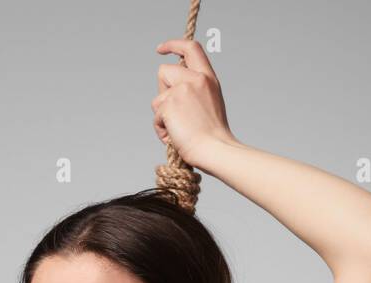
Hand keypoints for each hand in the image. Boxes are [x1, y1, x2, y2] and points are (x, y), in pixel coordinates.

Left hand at [152, 38, 236, 168]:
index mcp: (208, 78)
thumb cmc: (213, 135)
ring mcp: (181, 91)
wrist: (215, 149)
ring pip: (157, 97)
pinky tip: (175, 136)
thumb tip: (170, 88)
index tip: (160, 49)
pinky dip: (162, 129)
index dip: (173, 45)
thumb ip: (194, 89)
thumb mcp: (210, 102)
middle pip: (164, 71)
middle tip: (174, 111)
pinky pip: (155, 116)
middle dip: (162, 90)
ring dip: (162, 115)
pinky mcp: (169, 105)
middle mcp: (195, 79)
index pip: (191, 48)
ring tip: (179, 129)